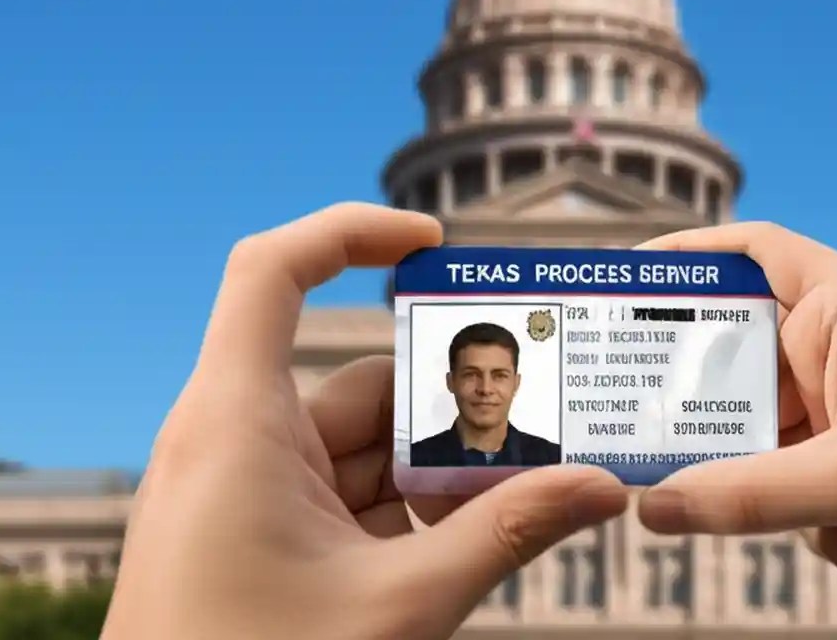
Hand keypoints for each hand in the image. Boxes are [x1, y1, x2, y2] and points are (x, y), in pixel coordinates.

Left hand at [102, 203, 627, 639]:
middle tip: (545, 424)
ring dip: (437, 475)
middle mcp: (234, 442)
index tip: (434, 245)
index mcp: (236, 425)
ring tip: (525, 499)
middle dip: (451, 410)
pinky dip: (408, 514)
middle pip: (359, 382)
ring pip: (362, 450)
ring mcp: (246, 494)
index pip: (274, 273)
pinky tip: (470, 546)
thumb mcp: (399, 607)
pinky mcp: (260, 539)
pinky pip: (348, 498)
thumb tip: (603, 487)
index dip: (352, 234)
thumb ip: (508, 536)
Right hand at [634, 222, 836, 639]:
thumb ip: (747, 492)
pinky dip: (735, 486)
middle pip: (733, 343)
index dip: (686, 258)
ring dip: (701, 438)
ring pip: (744, 414)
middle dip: (673, 370)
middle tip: (597, 390)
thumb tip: (650, 505)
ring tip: (628, 457)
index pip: (757, 253)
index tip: (618, 281)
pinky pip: (767, 467)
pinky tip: (694, 506)